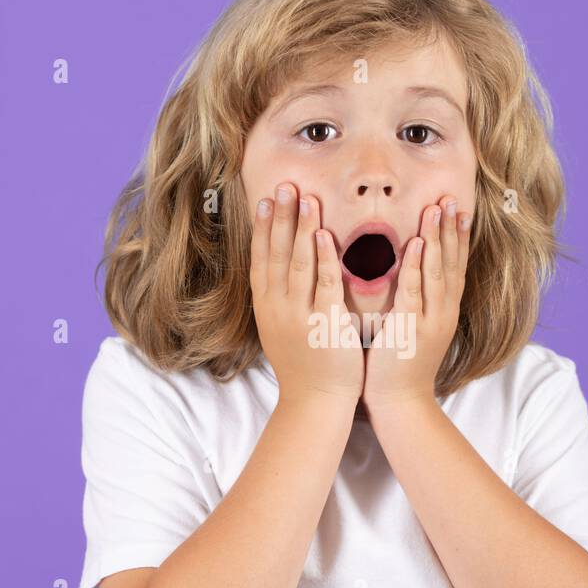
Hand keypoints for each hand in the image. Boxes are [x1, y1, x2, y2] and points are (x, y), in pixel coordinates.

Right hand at [249, 182, 362, 407]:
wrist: (315, 402)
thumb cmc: (305, 365)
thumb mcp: (283, 329)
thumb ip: (282, 300)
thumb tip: (283, 270)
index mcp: (266, 307)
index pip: (261, 259)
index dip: (263, 229)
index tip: (265, 200)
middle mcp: (277, 307)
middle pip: (277, 254)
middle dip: (281, 217)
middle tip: (286, 185)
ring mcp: (298, 315)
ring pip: (298, 262)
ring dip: (302, 228)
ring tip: (306, 198)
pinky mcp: (323, 323)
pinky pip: (323, 284)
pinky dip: (323, 257)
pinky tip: (326, 234)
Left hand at [362, 195, 469, 410]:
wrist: (400, 404)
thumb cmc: (399, 367)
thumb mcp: (412, 329)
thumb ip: (415, 303)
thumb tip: (408, 275)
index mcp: (443, 311)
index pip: (454, 266)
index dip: (457, 237)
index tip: (458, 208)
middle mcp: (443, 312)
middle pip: (452, 263)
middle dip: (452, 229)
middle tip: (453, 197)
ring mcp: (430, 320)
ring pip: (438, 271)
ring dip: (438, 237)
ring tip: (437, 207)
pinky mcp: (411, 328)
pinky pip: (415, 291)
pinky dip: (418, 266)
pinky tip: (418, 243)